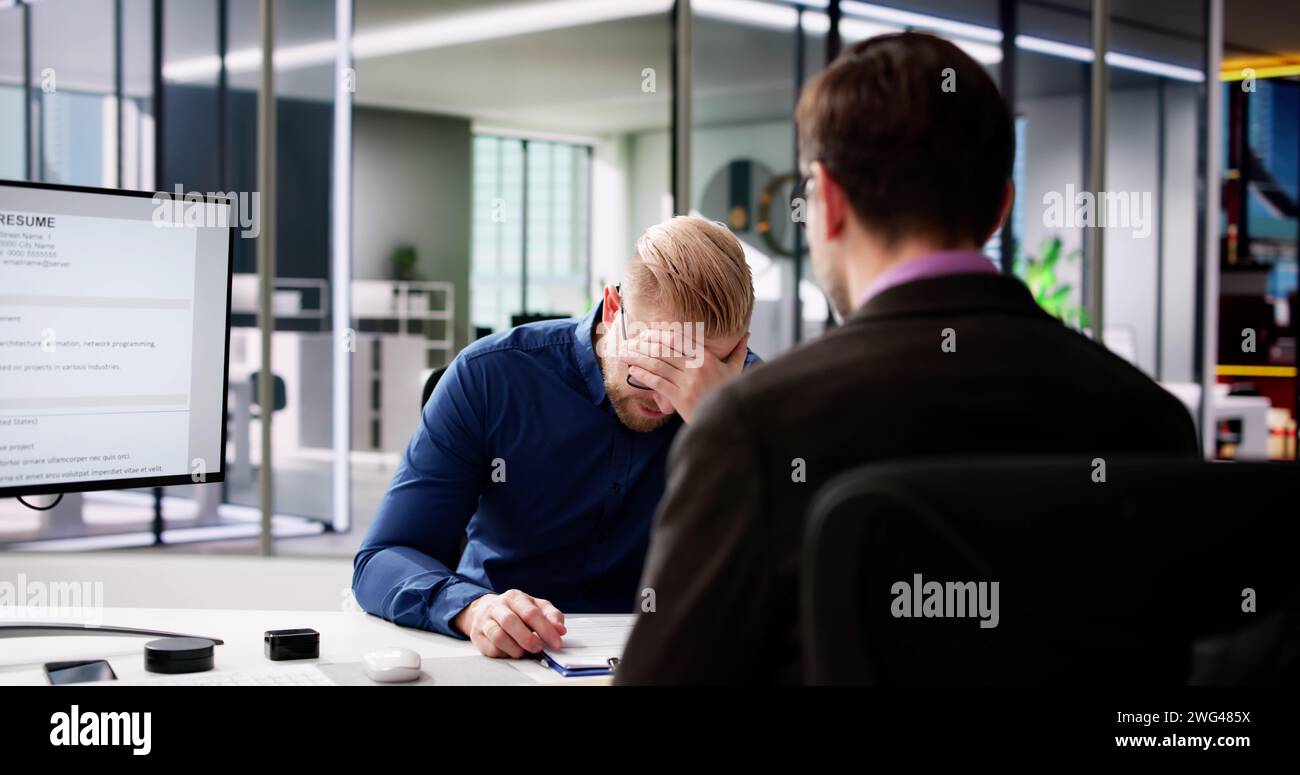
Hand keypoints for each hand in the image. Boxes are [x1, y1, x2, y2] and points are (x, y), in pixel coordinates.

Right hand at [453, 589, 566, 657]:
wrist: (486, 609)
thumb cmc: (516, 610)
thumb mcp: (536, 606)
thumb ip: (551, 616)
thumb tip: (560, 630)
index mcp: (514, 597)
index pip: (531, 612)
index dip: (545, 629)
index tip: (556, 642)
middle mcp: (497, 606)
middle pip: (511, 622)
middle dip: (528, 639)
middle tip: (538, 648)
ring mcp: (484, 620)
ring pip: (498, 636)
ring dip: (515, 648)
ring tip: (524, 652)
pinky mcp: (477, 635)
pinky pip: (490, 648)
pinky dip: (503, 653)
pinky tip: (511, 652)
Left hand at [619, 330, 749, 422]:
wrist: (727, 421)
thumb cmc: (729, 394)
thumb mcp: (735, 371)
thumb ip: (738, 351)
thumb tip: (746, 334)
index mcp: (707, 357)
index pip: (677, 338)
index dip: (658, 334)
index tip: (646, 334)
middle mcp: (696, 367)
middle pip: (663, 349)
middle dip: (642, 344)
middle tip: (628, 342)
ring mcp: (686, 383)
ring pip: (656, 364)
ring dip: (637, 357)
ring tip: (624, 354)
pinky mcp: (679, 398)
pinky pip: (657, 382)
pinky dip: (643, 375)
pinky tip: (633, 371)